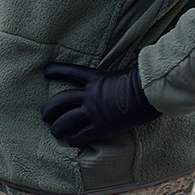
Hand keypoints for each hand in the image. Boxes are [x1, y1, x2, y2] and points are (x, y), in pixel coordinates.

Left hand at [42, 62, 159, 146]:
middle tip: (44, 115)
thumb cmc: (144, 79)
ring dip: (57, 128)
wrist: (151, 91)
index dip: (56, 71)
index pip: (70, 72)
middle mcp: (90, 95)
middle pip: (60, 101)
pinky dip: (74, 139)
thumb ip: (118, 70)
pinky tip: (71, 141)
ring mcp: (95, 111)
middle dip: (48, 108)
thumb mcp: (126, 70)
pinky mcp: (103, 126)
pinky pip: (83, 135)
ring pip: (66, 121)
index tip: (46, 71)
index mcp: (96, 78)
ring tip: (55, 132)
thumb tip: (136, 53)